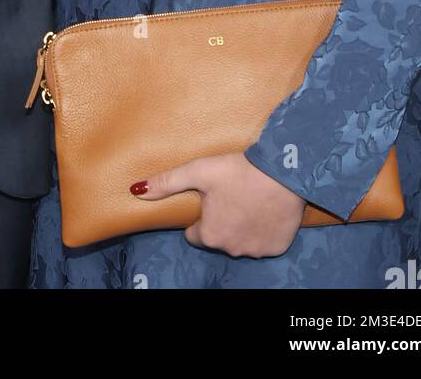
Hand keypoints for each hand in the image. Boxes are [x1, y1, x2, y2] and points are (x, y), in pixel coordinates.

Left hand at [130, 151, 305, 257]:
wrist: (284, 172)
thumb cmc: (239, 170)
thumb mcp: (199, 171)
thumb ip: (167, 182)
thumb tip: (135, 190)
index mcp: (209, 234)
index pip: (194, 234)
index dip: (200, 216)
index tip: (209, 199)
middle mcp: (231, 248)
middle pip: (218, 238)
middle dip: (221, 221)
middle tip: (230, 195)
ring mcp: (255, 250)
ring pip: (240, 241)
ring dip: (241, 226)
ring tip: (247, 199)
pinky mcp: (277, 248)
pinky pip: (263, 242)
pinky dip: (262, 230)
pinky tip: (264, 210)